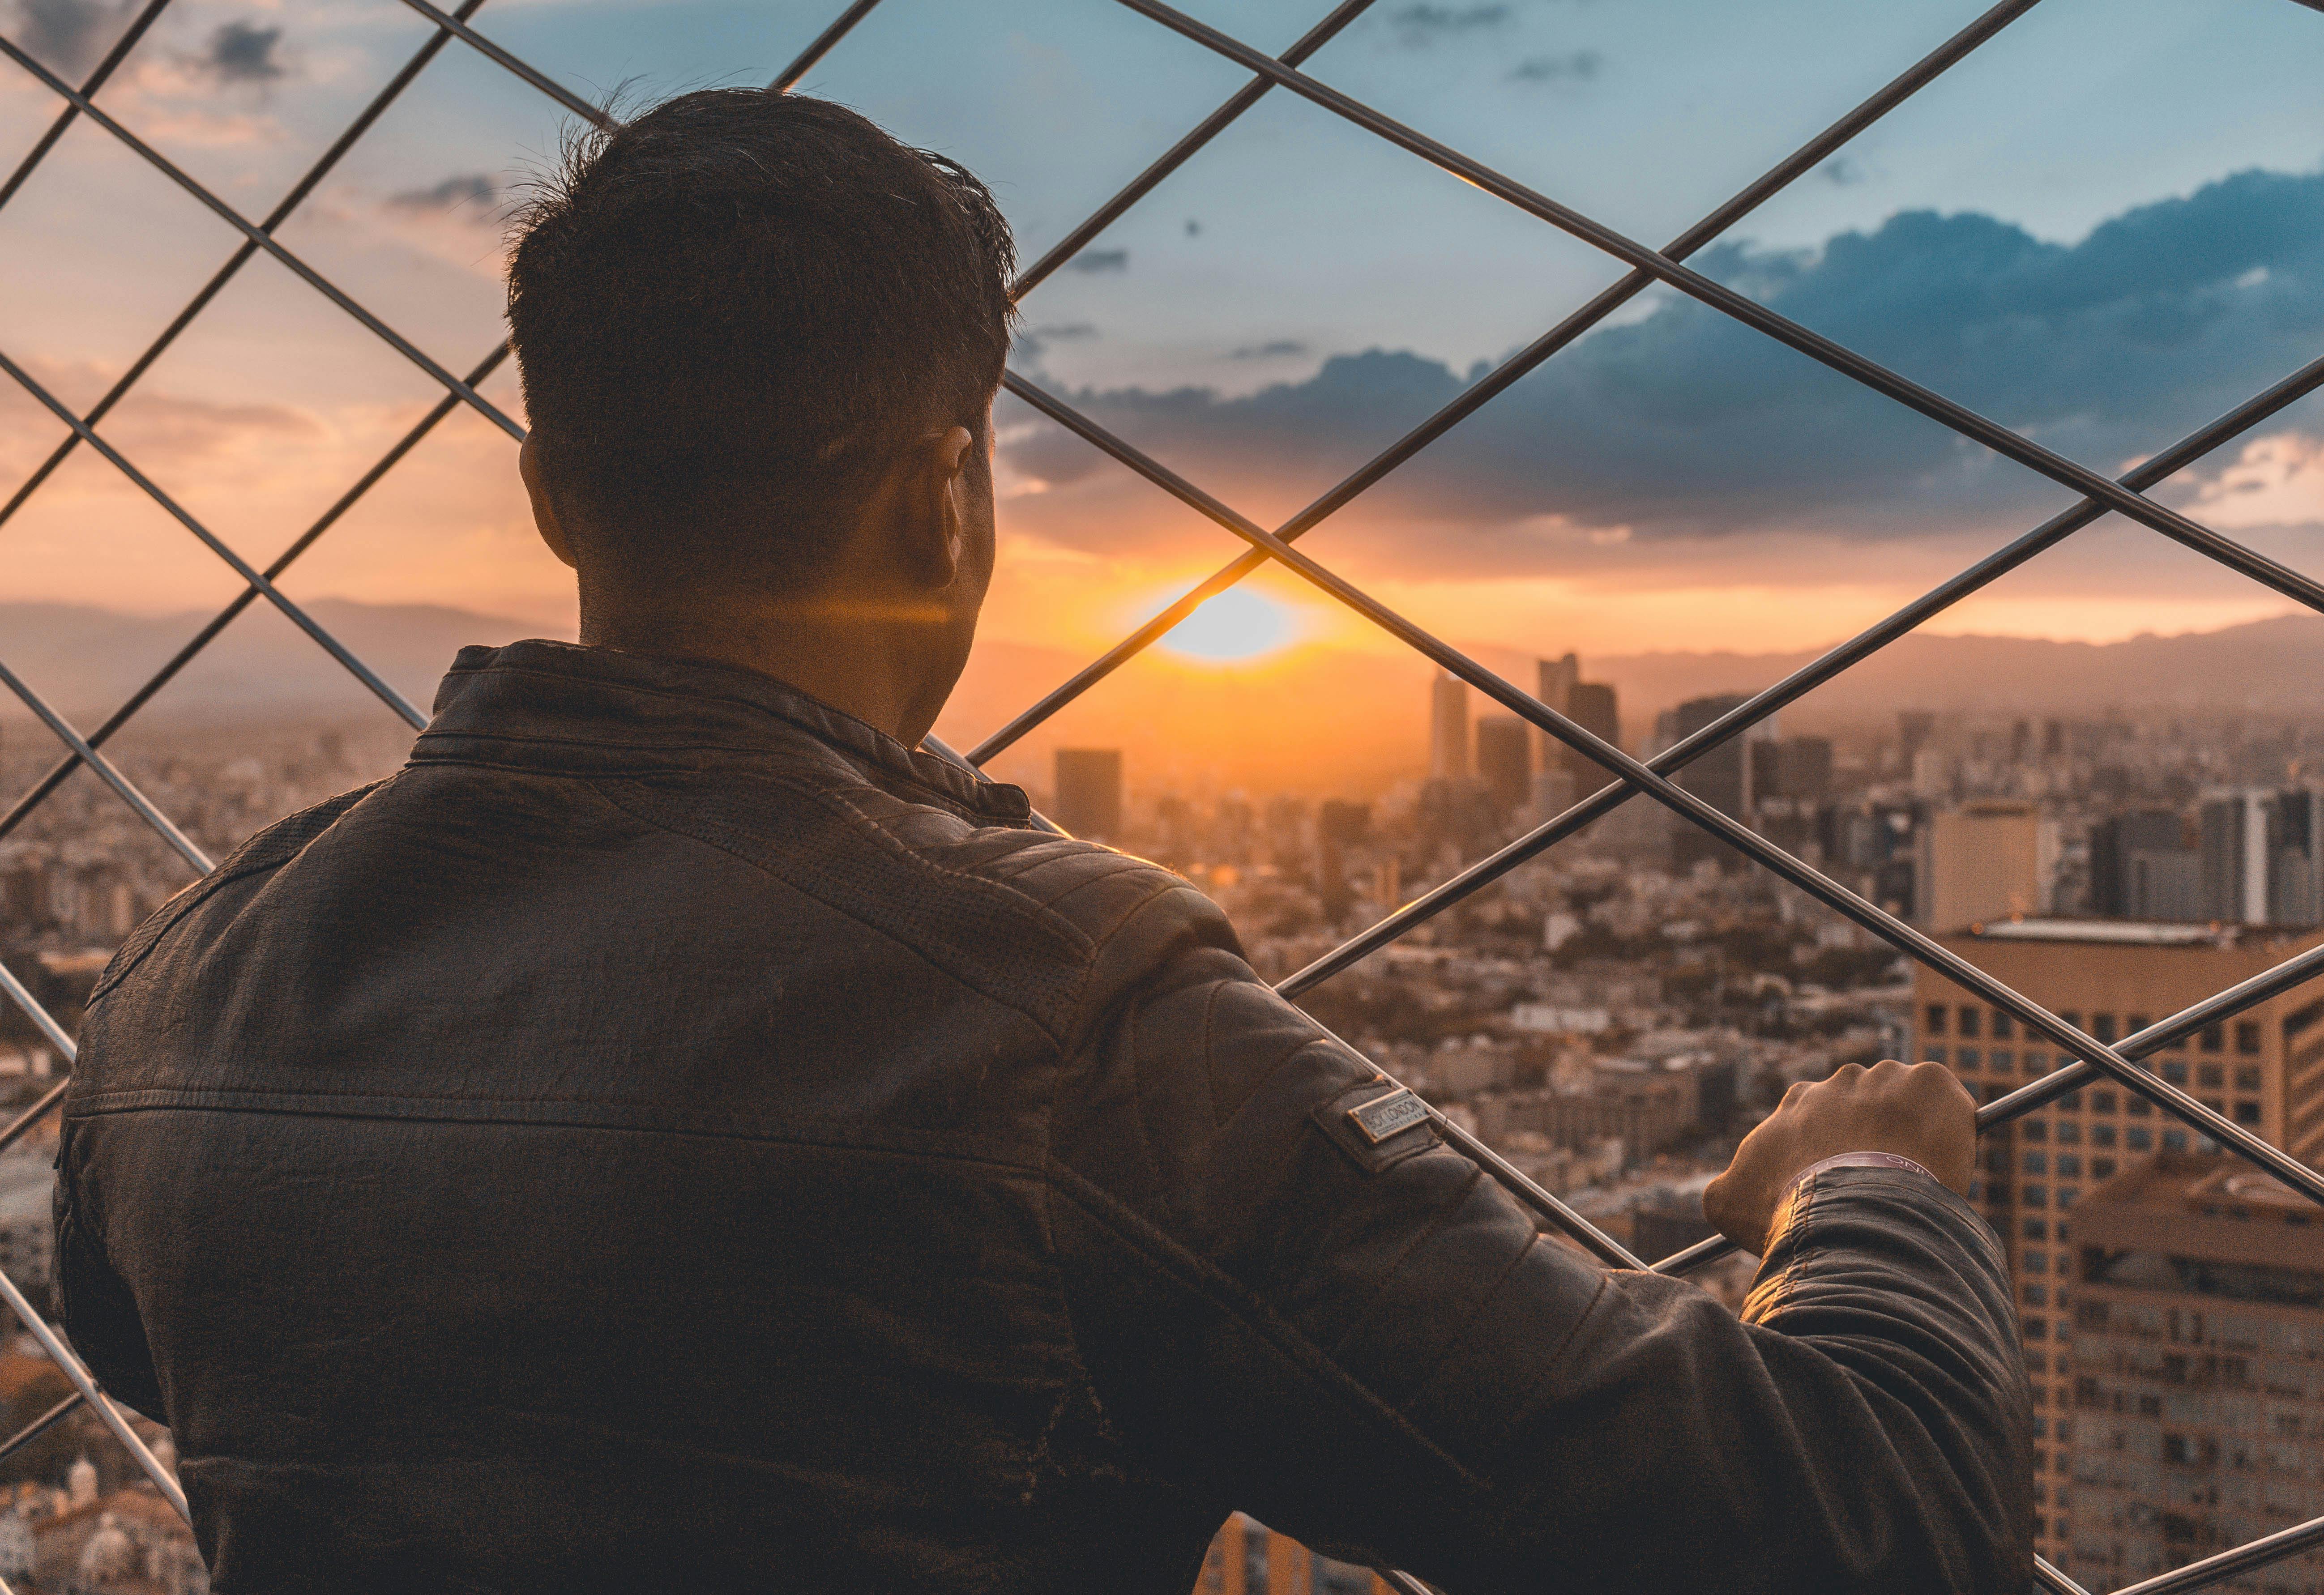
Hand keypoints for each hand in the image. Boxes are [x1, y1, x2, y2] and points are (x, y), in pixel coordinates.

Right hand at [1703, 1059, 1975, 1254]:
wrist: (1846, 1213)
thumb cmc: (1786, 1211)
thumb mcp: (1730, 1204)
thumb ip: (1727, 1188)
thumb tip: (1724, 1190)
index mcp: (1799, 1103)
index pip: (1820, 1117)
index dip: (1834, 1150)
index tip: (1845, 1182)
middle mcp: (1840, 1082)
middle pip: (1867, 1106)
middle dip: (1876, 1137)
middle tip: (1886, 1183)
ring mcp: (1887, 1079)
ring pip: (1909, 1103)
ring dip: (1915, 1131)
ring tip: (1919, 1178)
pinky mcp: (1931, 1084)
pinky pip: (1950, 1100)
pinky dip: (1954, 1125)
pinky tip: (1946, 1160)